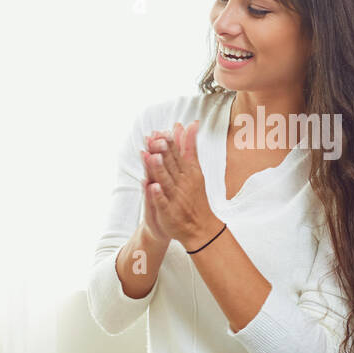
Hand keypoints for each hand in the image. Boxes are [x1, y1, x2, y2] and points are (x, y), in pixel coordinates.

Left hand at [140, 121, 222, 250]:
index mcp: (189, 172)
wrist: (201, 227)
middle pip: (172, 165)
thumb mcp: (195, 169)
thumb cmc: (195, 196)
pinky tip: (152, 186)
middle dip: (164, 152)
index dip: (171, 143)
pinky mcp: (168, 211)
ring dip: (160, 169)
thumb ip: (190, 147)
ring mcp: (175, 197)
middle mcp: (182, 183)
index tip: (165, 130)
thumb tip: (190, 125)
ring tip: (153, 157)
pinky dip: (158, 194)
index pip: (179, 154)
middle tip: (156, 137)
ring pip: (166, 181)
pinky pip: (162, 202)